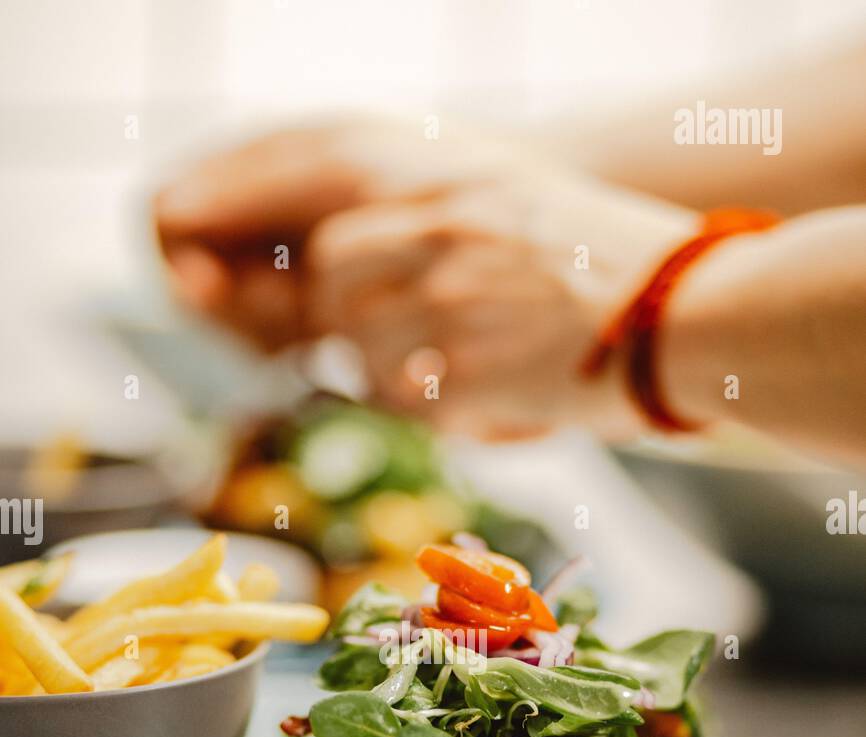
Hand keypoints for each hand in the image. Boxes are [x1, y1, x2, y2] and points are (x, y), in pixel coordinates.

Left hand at [155, 120, 695, 438]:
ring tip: (471, 356)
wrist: (691, 323)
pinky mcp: (455, 384)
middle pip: (326, 281)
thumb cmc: (603, 269)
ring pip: (354, 348)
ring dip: (387, 363)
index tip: (172, 227)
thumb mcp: (501, 204)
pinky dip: (424, 400)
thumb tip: (314, 272)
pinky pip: (398, 401)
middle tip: (393, 332)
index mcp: (448, 176)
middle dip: (328, 314)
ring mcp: (443, 309)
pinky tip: (484, 386)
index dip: (233, 203)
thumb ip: (408, 224)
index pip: (309, 189)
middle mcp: (436, 233)